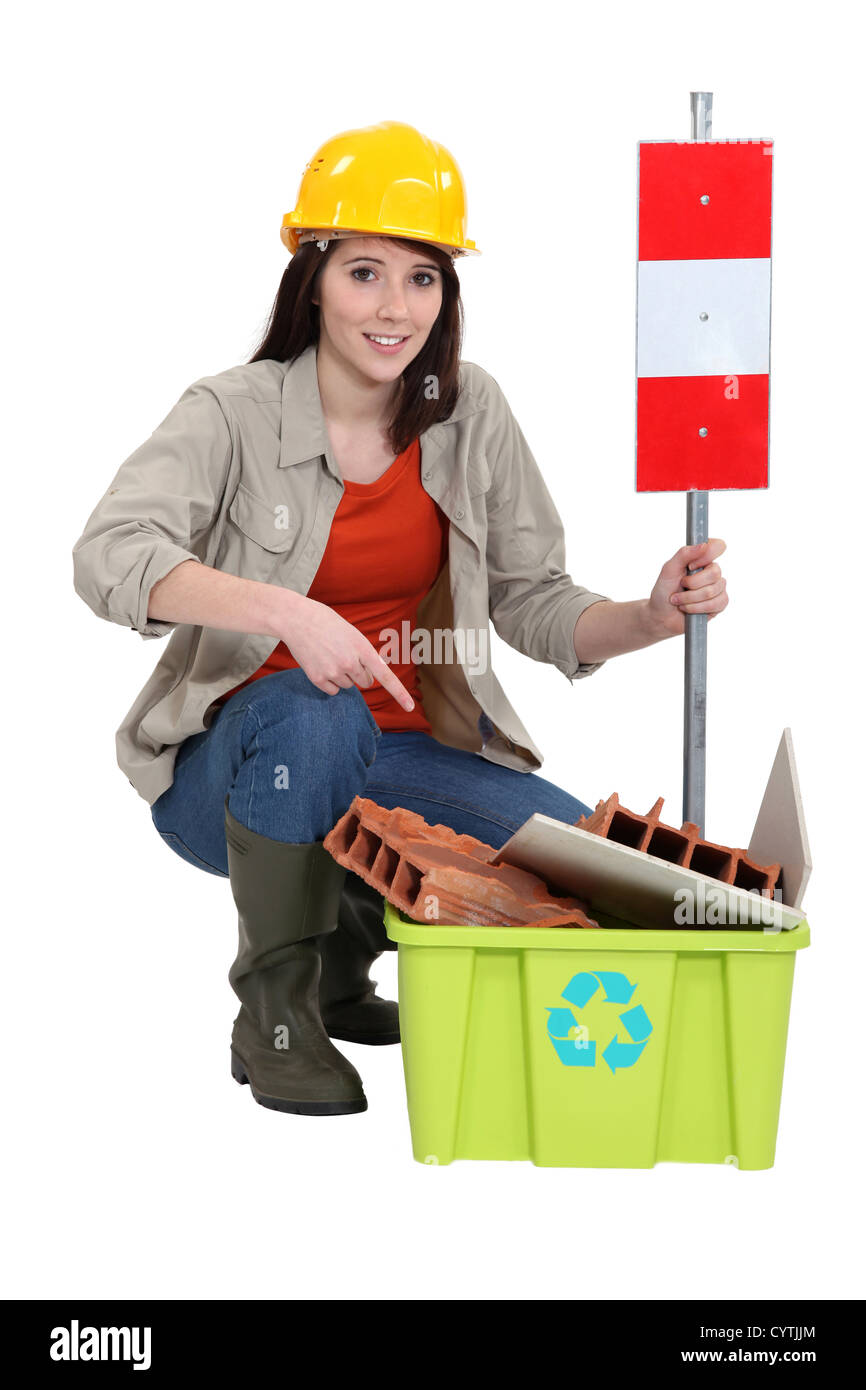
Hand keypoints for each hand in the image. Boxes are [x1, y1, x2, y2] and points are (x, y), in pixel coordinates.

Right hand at [279, 595, 415, 711]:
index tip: (410, 708)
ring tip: (329, 656)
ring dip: (342, 676)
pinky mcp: (317, 678)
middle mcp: (350, 663)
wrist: (297, 619)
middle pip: (365, 682)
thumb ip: (364, 654)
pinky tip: (321, 664)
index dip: (399, 693)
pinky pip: (333, 691)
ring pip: (348, 686)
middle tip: (344, 655)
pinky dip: (329, 682)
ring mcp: (333, 672)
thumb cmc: (327, 623)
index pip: (385, 676)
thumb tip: (371, 675)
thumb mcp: (352, 634)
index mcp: (363, 649)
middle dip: (359, 673)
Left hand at [645, 539, 728, 637]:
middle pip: (714, 573)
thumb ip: (684, 554)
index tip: (690, 566)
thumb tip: (703, 545)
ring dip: (690, 598)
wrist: (661, 615)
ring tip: (679, 601)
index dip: (706, 556)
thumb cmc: (664, 591)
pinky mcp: (719, 604)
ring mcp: (718, 588)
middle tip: (680, 587)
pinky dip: (696, 608)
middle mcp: (712, 572)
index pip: (718, 546)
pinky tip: (688, 608)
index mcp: (701, 559)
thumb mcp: (669, 570)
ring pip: (712, 591)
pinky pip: (715, 604)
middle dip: (691, 584)